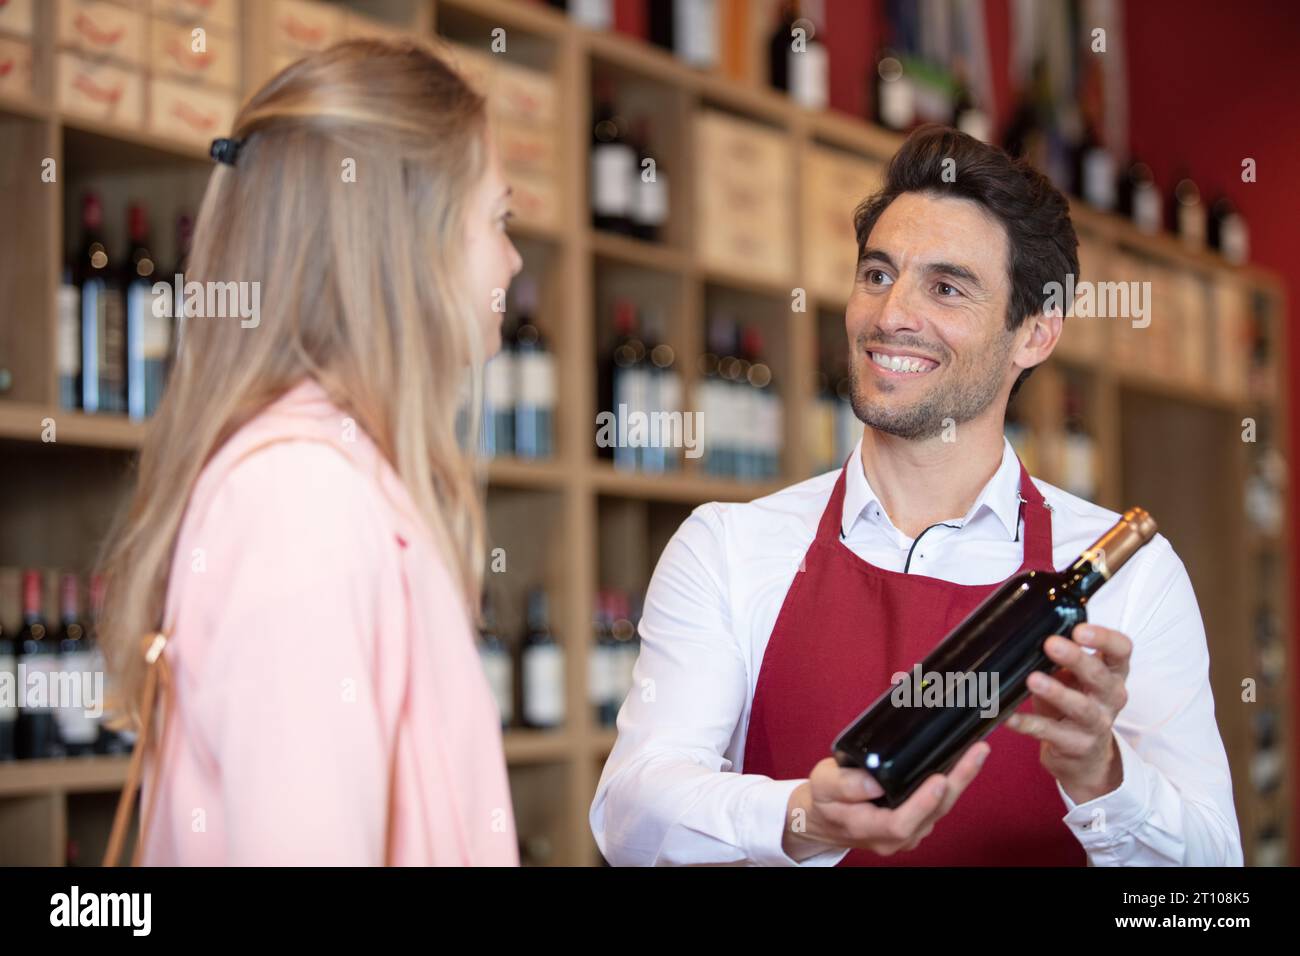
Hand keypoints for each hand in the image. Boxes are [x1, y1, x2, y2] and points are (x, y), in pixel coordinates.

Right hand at [782, 742, 989, 861]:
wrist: (825, 819)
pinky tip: (962, 760)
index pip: (901, 822)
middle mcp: (895, 837)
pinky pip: (939, 803)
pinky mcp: (917, 821)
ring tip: (977, 751)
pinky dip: (953, 781)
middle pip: (934, 812)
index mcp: (870, 828)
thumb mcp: (822, 785)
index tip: (938, 780)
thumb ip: (845, 784)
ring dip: (961, 779)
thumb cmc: (823, 800)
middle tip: (976, 752)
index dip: (922, 803)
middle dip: (958, 781)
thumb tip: (874, 780)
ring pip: (942, 808)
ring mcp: (910, 831)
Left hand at [1005, 623, 1130, 803]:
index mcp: (1113, 673)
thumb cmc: (1075, 702)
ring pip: (1080, 707)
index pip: (1121, 650)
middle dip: (1075, 658)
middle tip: (1051, 643)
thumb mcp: (1073, 677)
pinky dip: (1027, 723)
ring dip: (1056, 692)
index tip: (1079, 629)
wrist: (1083, 755)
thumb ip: (1060, 657)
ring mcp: (1097, 723)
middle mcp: (1111, 697)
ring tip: (1033, 679)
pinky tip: (1008, 716)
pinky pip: (1049, 732)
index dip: (1104, 638)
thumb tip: (1028, 633)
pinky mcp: (1077, 745)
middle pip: (1099, 675)